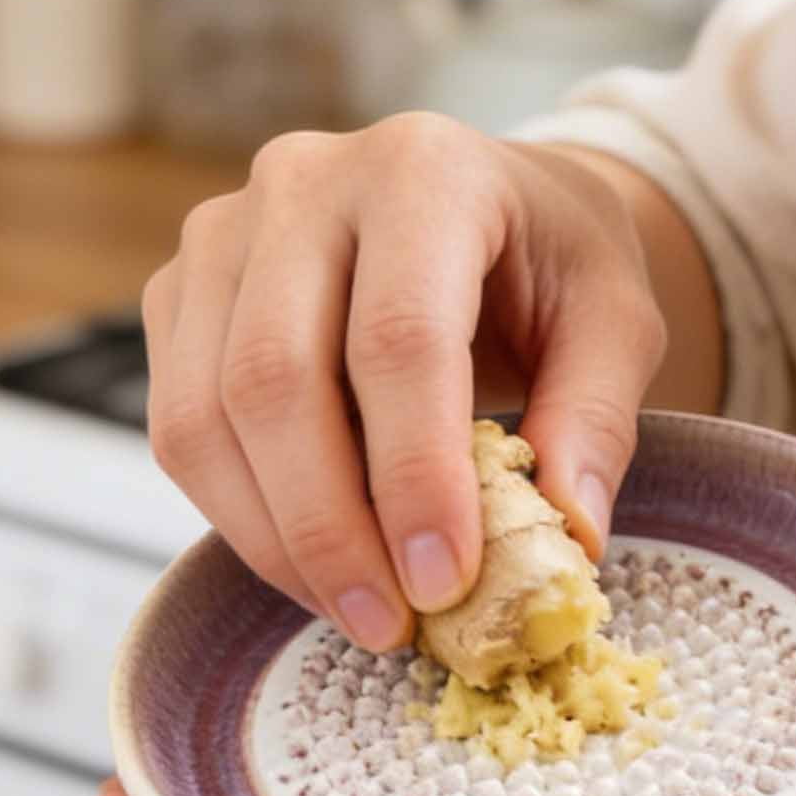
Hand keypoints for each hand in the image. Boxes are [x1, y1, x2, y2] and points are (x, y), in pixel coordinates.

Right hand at [144, 116, 678, 648]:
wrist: (481, 204)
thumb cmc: (549, 261)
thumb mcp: (615, 320)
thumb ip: (596, 418)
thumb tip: (566, 537)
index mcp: (423, 170)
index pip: (399, 338)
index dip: (415, 475)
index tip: (444, 582)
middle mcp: (302, 182)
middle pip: (276, 377)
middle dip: (329, 528)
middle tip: (391, 625)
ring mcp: (223, 235)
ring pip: (205, 413)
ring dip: (274, 539)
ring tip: (357, 612)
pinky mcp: (181, 294)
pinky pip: (180, 428)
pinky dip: (240, 516)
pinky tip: (313, 565)